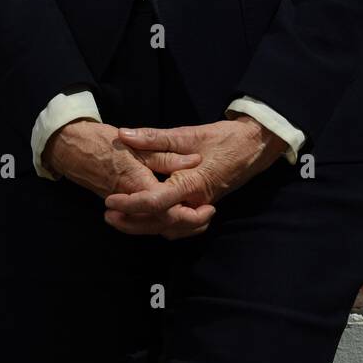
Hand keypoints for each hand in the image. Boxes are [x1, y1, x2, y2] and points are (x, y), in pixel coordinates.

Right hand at [43, 118, 216, 239]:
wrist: (70, 148)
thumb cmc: (102, 141)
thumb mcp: (136, 143)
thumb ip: (165, 155)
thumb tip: (194, 161)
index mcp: (136, 183)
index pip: (166, 209)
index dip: (189, 215)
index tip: (208, 208)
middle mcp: (129, 200)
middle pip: (162, 224)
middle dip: (187, 225)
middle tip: (208, 215)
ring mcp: (123, 205)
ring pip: (153, 226)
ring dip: (177, 226)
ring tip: (198, 218)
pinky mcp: (121, 205)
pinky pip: (143, 220)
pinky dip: (161, 221)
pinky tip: (175, 213)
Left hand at [106, 116, 289, 231]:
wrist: (254, 146)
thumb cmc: (223, 138)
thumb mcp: (188, 133)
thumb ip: (154, 137)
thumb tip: (124, 135)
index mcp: (191, 184)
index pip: (156, 203)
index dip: (130, 204)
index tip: (110, 201)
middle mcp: (196, 202)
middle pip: (159, 224)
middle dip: (132, 223)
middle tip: (108, 215)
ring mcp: (201, 208)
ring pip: (170, 229)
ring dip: (144, 227)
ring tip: (120, 218)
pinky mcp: (202, 207)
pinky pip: (181, 226)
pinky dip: (163, 226)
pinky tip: (149, 219)